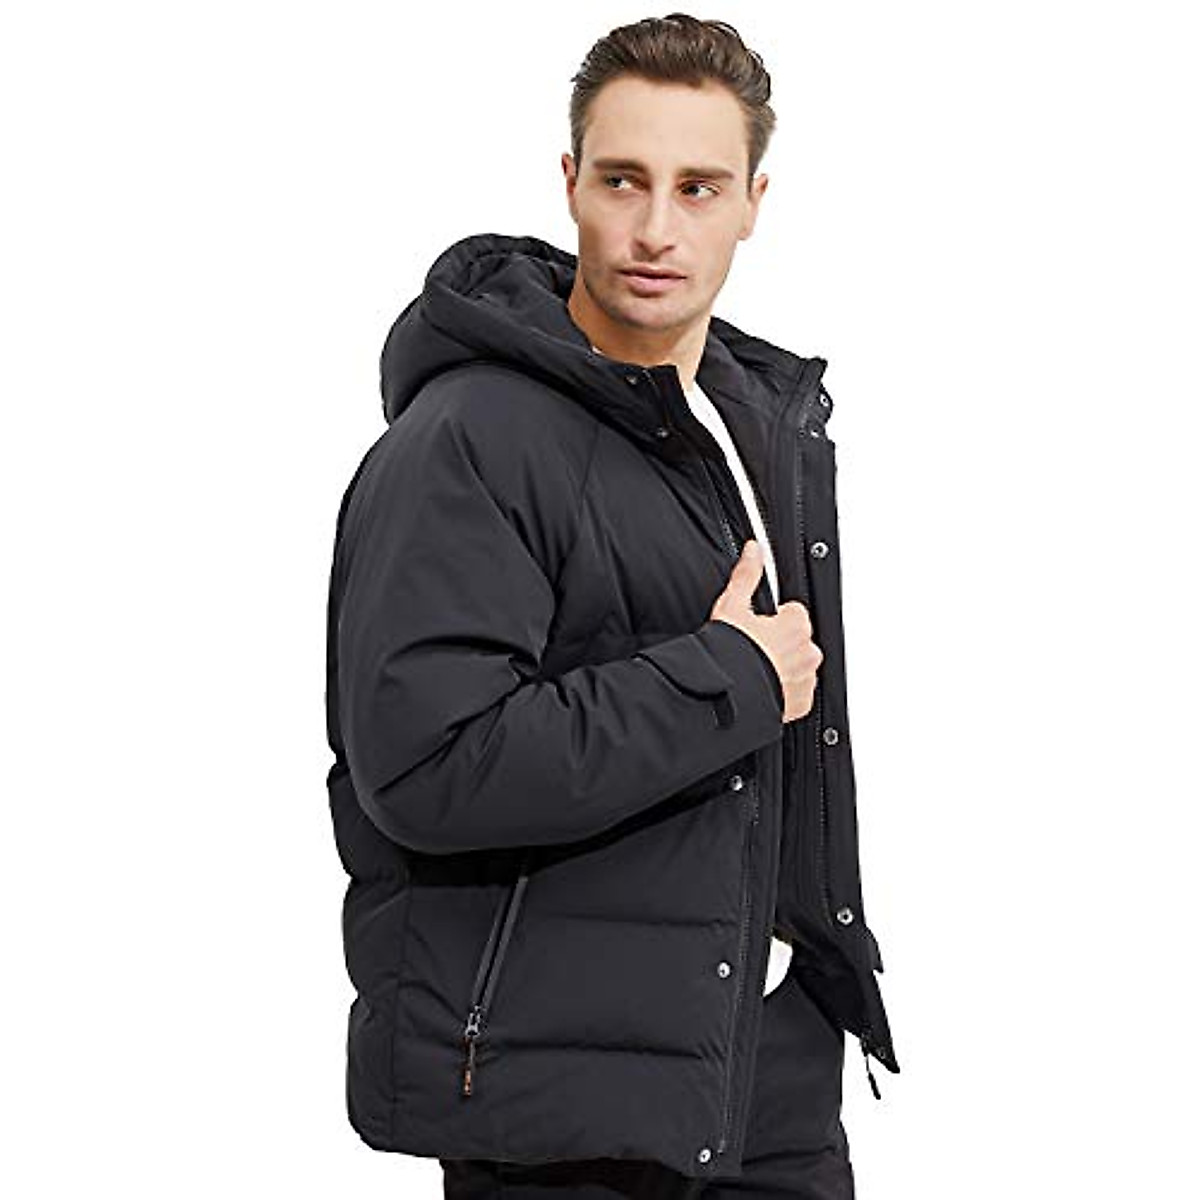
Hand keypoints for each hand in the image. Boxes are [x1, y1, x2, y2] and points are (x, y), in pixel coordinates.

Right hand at [709, 539, 821, 722]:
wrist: (727, 695)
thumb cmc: (730, 652)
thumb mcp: (732, 606)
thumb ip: (747, 575)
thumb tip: (754, 550)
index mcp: (796, 626)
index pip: (794, 613)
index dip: (774, 619)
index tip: (758, 627)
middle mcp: (807, 653)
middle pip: (798, 640)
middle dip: (780, 643)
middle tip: (754, 650)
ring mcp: (806, 680)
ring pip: (799, 666)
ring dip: (783, 667)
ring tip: (756, 670)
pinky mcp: (800, 704)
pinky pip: (796, 692)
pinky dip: (783, 690)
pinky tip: (762, 688)